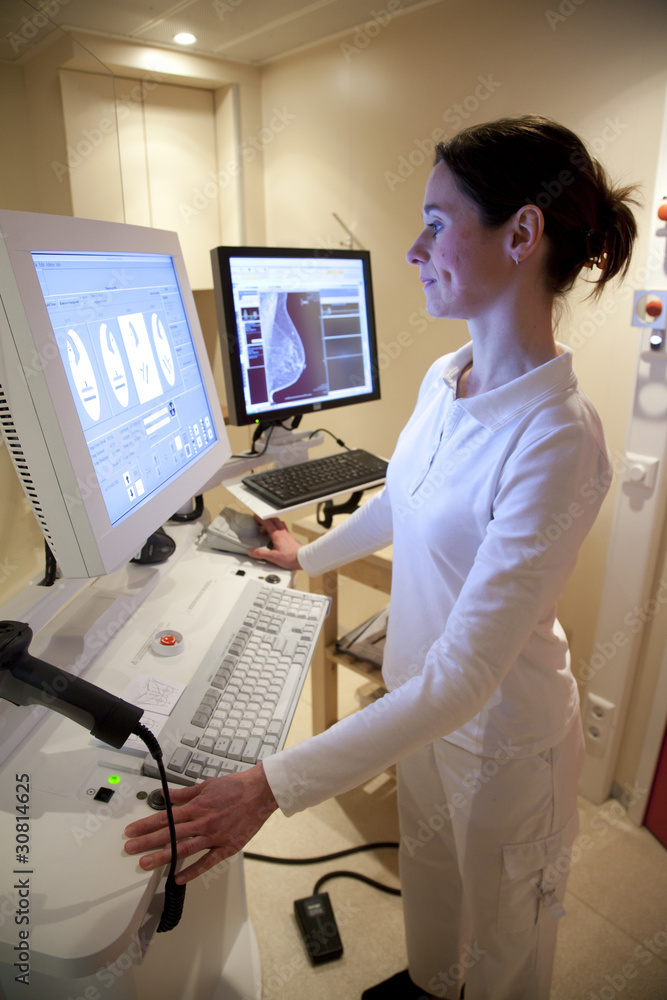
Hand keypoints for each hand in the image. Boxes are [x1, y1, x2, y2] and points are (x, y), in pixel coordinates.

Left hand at [123, 764, 277, 883]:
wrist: (261, 792)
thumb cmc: (236, 787)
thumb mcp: (207, 785)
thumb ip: (185, 793)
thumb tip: (167, 796)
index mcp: (197, 807)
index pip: (165, 818)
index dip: (145, 825)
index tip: (132, 831)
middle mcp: (203, 822)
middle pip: (169, 834)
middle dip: (147, 842)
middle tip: (130, 849)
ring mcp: (214, 836)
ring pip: (184, 849)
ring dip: (163, 857)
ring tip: (145, 863)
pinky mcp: (227, 847)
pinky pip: (207, 862)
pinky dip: (192, 871)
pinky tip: (178, 877)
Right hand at [247, 516, 301, 570]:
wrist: (301, 559)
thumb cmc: (290, 558)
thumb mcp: (272, 557)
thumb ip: (260, 554)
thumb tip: (251, 551)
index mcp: (277, 535)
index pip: (267, 523)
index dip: (260, 519)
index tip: (255, 516)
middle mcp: (282, 532)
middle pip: (273, 520)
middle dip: (266, 519)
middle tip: (260, 522)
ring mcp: (286, 534)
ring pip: (279, 523)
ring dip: (272, 523)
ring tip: (267, 529)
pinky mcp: (289, 537)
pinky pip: (283, 528)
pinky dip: (277, 528)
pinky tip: (276, 535)